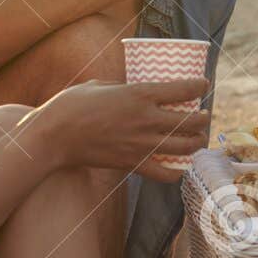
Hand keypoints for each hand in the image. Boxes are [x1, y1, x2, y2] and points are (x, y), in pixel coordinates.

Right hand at [43, 79, 210, 181]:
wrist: (53, 136)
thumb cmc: (71, 105)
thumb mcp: (99, 85)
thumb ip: (122, 87)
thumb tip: (133, 90)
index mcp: (139, 94)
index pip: (183, 90)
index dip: (199, 85)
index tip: (204, 84)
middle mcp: (146, 120)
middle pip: (191, 121)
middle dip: (203, 118)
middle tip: (204, 115)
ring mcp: (141, 144)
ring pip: (184, 147)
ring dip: (197, 142)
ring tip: (198, 139)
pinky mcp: (133, 163)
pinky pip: (164, 173)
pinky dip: (176, 171)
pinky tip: (179, 167)